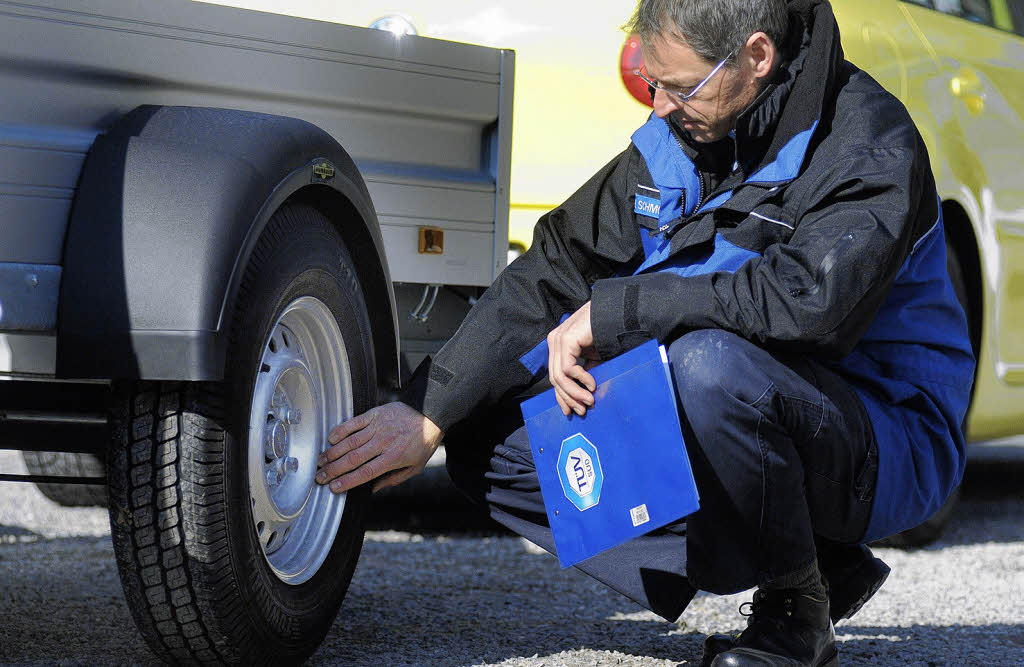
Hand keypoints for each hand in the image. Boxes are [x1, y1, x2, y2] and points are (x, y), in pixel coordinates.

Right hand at [315, 402, 442, 492]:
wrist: (430, 414)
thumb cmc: (423, 442)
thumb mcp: (415, 467)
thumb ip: (393, 479)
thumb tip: (372, 489)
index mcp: (393, 458)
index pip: (365, 472)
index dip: (347, 481)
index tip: (333, 487)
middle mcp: (383, 443)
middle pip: (353, 459)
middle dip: (333, 469)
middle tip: (319, 476)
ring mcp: (378, 427)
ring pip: (350, 442)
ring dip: (332, 453)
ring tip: (320, 461)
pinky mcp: (375, 414)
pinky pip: (354, 423)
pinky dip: (341, 431)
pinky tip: (331, 439)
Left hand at [547, 301, 599, 416]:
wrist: (614, 314)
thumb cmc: (604, 333)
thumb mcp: (593, 357)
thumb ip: (585, 372)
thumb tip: (585, 394)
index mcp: (558, 346)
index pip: (555, 376)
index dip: (561, 396)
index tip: (570, 411)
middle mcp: (554, 342)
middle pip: (555, 379)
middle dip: (568, 397)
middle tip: (582, 410)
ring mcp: (558, 340)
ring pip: (560, 376)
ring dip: (574, 392)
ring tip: (589, 401)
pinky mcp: (566, 340)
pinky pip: (568, 368)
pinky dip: (580, 379)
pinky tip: (592, 384)